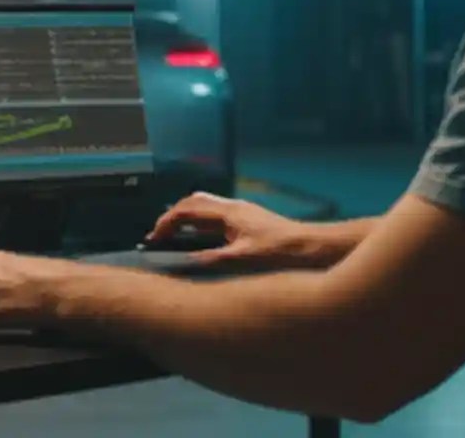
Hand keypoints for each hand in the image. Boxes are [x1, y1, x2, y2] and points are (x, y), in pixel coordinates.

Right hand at [147, 192, 306, 268]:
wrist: (310, 247)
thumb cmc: (280, 252)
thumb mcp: (242, 259)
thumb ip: (212, 259)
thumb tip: (186, 261)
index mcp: (228, 212)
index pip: (187, 209)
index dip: (166, 222)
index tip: (154, 238)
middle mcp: (232, 207)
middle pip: (193, 202)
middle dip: (173, 216)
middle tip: (160, 235)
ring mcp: (241, 213)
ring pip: (205, 208)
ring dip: (186, 219)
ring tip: (174, 237)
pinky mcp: (247, 221)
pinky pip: (215, 217)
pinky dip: (200, 225)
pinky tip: (200, 242)